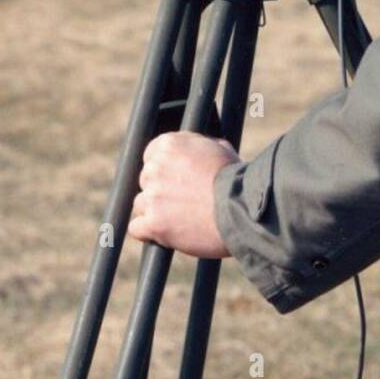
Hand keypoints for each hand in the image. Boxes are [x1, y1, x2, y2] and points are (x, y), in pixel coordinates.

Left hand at [128, 133, 238, 257]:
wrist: (242, 210)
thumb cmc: (237, 180)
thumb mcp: (220, 149)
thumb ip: (197, 147)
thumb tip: (192, 149)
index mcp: (170, 145)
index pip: (151, 156)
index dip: (163, 170)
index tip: (174, 181)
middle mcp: (156, 167)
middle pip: (146, 181)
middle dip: (160, 191)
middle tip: (182, 202)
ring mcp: (153, 196)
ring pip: (140, 204)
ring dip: (155, 212)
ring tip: (178, 219)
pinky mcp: (153, 223)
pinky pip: (136, 228)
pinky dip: (149, 232)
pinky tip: (165, 233)